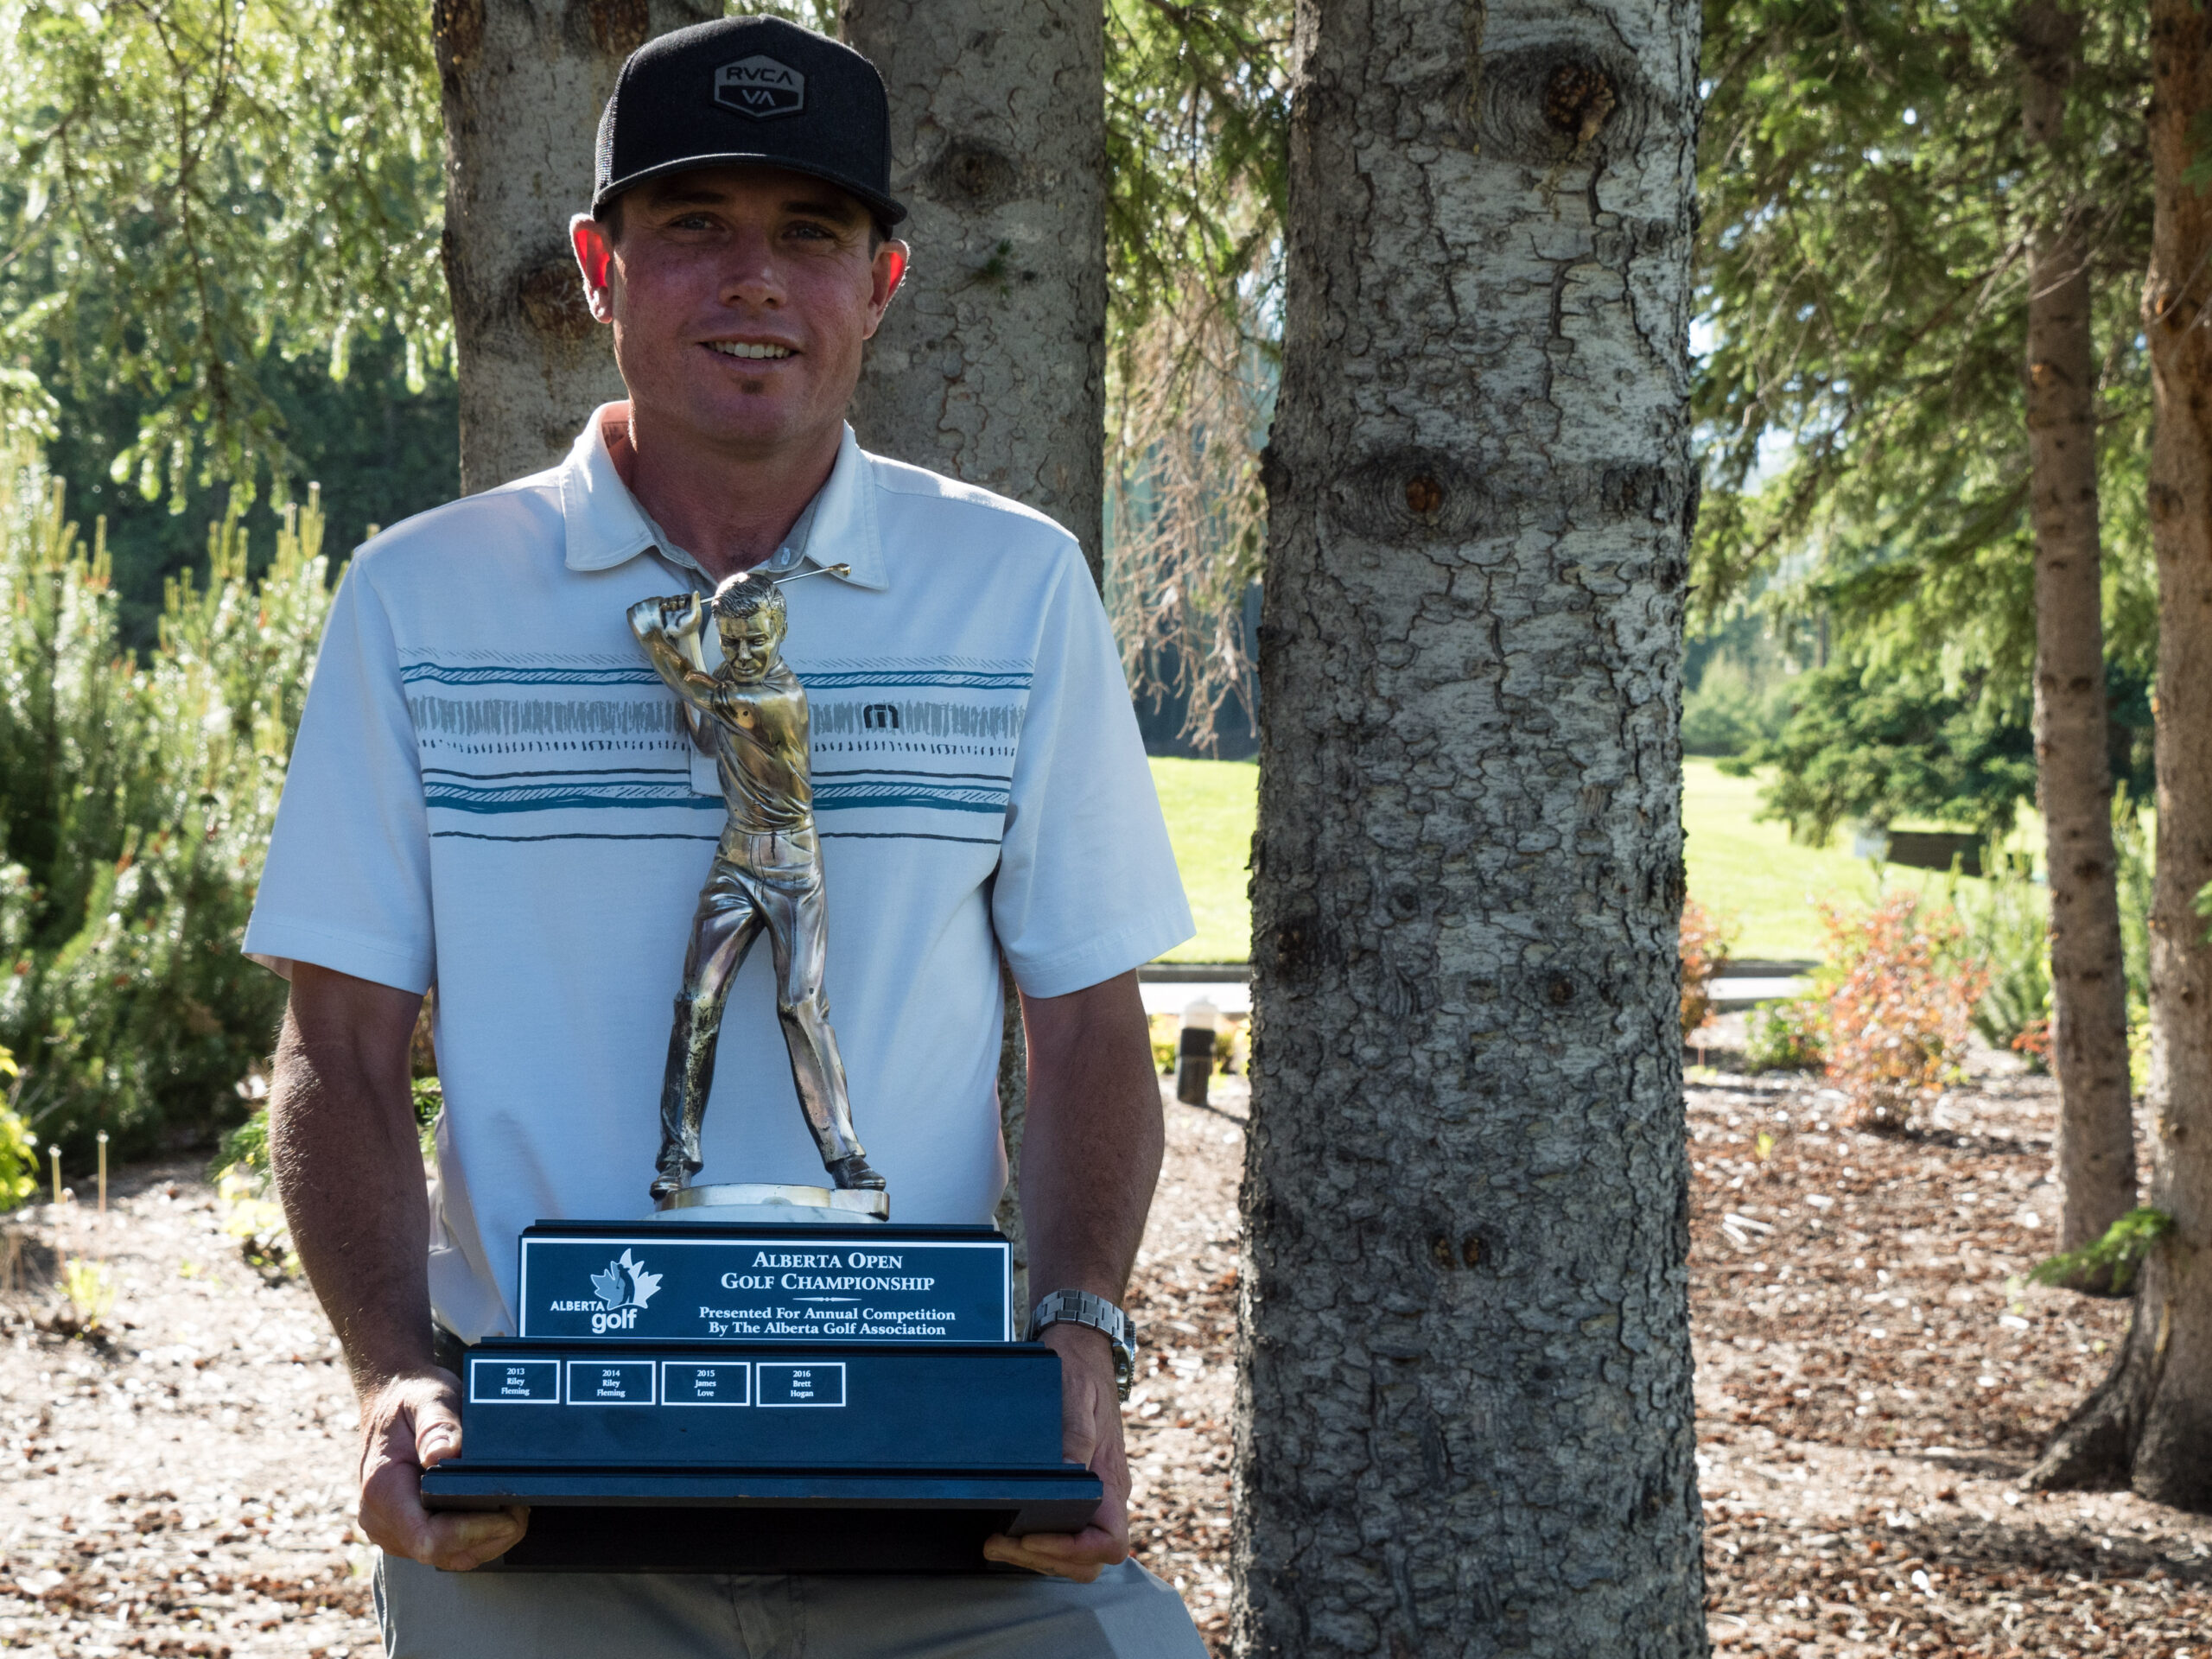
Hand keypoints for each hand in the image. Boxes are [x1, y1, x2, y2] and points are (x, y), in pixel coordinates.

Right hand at [356, 1368, 526, 1571]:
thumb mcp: (428, 1398)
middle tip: (521, 1505)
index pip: (427, 1538)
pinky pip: (442, 1549)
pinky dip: (472, 1538)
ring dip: (485, 1540)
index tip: (507, 1511)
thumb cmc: (410, 1398)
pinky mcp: (402, 1531)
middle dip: (489, 1535)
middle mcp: (380, 1518)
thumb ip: (438, 1425)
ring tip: (513, 1507)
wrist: (388, 1398)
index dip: (472, 1532)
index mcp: (382, 1489)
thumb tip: (445, 1454)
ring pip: (445, 1557)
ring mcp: (390, 1528)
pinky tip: (493, 1513)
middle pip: (441, 1553)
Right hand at [663, 593, 703, 632]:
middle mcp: (681, 608)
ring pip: (670, 599)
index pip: (685, 596)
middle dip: (675, 600)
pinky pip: (663, 604)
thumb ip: (695, 602)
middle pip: (676, 597)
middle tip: (677, 608)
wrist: (679, 637)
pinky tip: (665, 609)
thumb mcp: (695, 614)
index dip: (683, 598)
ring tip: (671, 609)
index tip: (682, 605)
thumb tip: (696, 591)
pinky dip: (664, 604)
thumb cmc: (690, 627)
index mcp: (689, 607)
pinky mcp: (665, 613)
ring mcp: (673, 610)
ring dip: (670, 602)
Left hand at [983, 1324, 1130, 1579]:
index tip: (1033, 1537)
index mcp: (1111, 1479)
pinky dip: (1035, 1541)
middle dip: (1044, 1560)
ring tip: (995, 1542)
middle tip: (1001, 1543)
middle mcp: (1106, 1494)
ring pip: (1073, 1553)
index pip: (1110, 1543)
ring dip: (1034, 1556)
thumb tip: (1067, 1473)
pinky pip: (1063, 1530)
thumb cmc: (1079, 1368)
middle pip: (1088, 1560)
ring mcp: (1092, 1494)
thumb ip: (1074, 1434)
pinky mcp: (1077, 1488)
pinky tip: (1007, 1531)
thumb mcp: (1076, 1394)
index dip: (1073, 1552)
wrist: (1082, 1345)